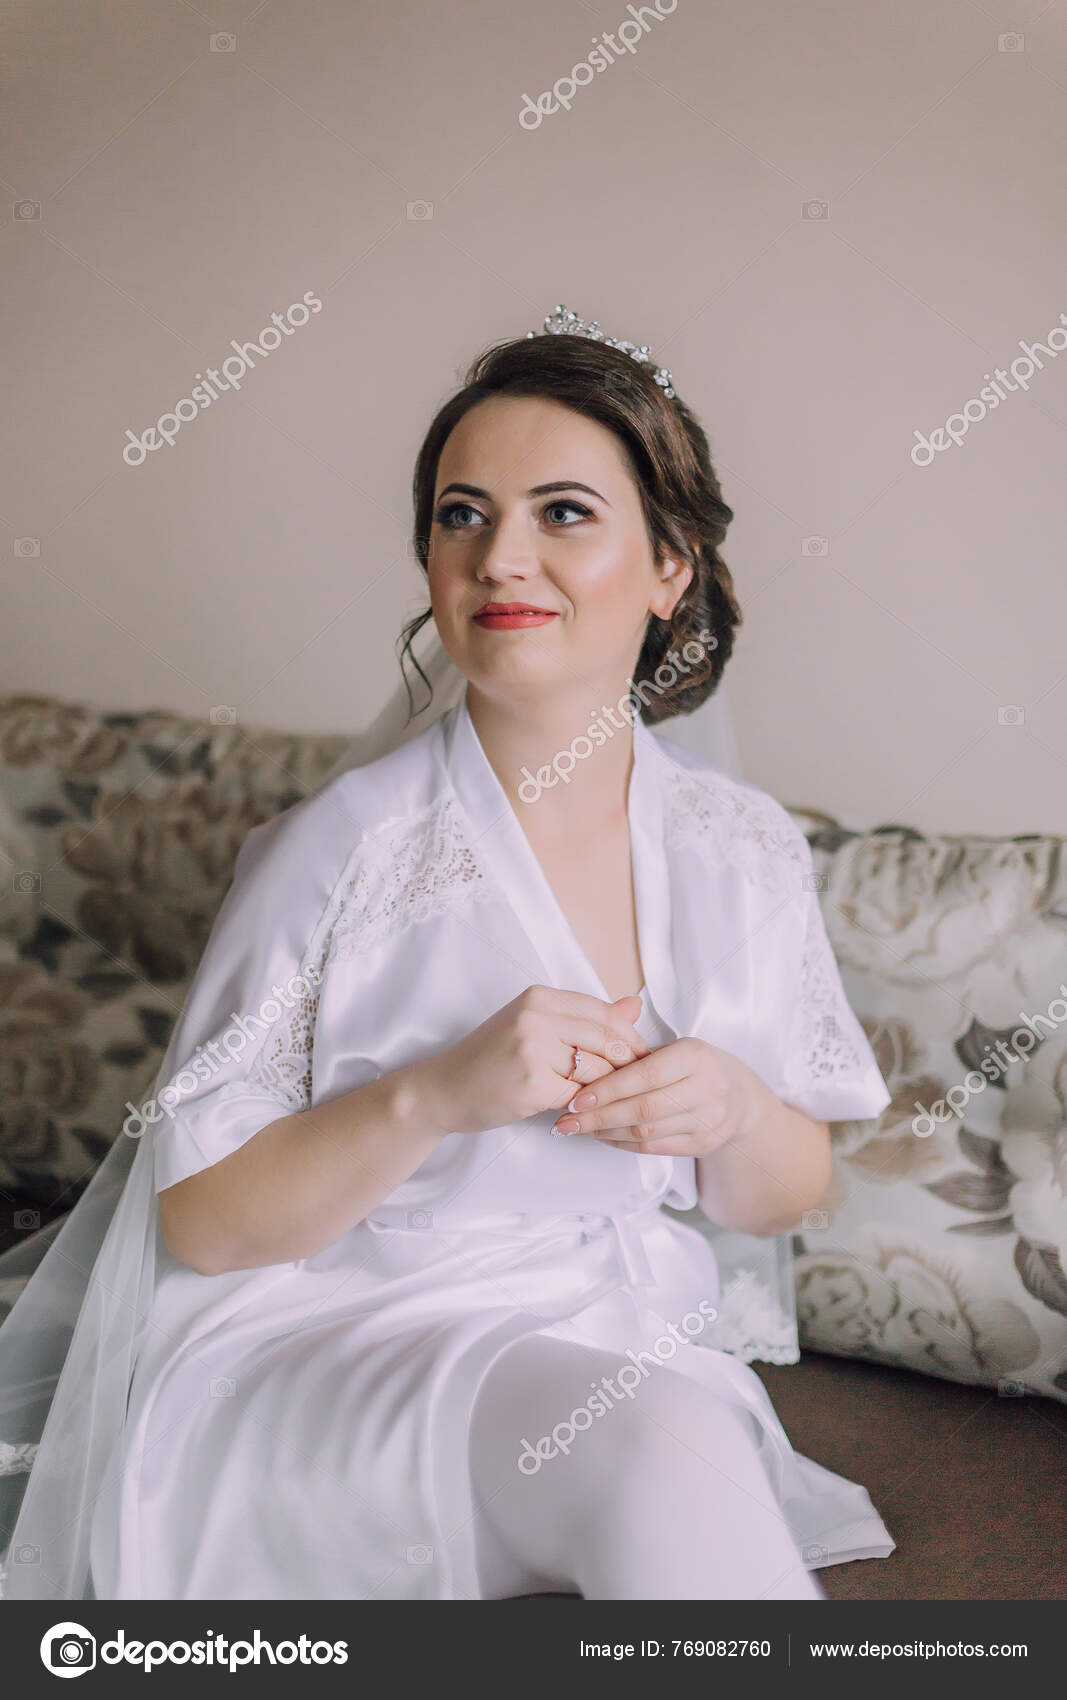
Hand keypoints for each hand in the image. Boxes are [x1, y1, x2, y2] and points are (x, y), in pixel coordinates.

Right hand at [408, 984, 650, 1136]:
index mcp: (540, 997)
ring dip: (606, 1088)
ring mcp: (533, 1048)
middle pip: (607, 1039)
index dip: (630, 1037)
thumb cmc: (490, 1060)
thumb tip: (636, 1006)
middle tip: (634, 1083)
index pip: (604, 1012)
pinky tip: (577, 1110)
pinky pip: (579, 1094)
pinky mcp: (532, 1082)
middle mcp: (536, 1015)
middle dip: (627, 1064)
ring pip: (598, 1069)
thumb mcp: (535, 1027)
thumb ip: (585, 1018)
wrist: (442, 1089)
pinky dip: (585, 1104)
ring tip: (602, 1098)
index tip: (641, 1056)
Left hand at [550, 1036, 766, 1156]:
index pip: (647, 1074)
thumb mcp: (674, 1047)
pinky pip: (654, 1147)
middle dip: (599, 1116)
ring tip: (577, 1129)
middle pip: (644, 1108)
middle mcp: (707, 1089)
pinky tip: (601, 1136)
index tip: (576, 1097)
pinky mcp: (704, 1144)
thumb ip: (634, 1047)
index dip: (609, 1088)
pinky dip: (623, 1142)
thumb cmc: (694, 1066)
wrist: (739, 1096)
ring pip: (647, 1131)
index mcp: (696, 1056)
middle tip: (565, 1121)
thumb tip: (585, 1048)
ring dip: (606, 1132)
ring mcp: (708, 1120)